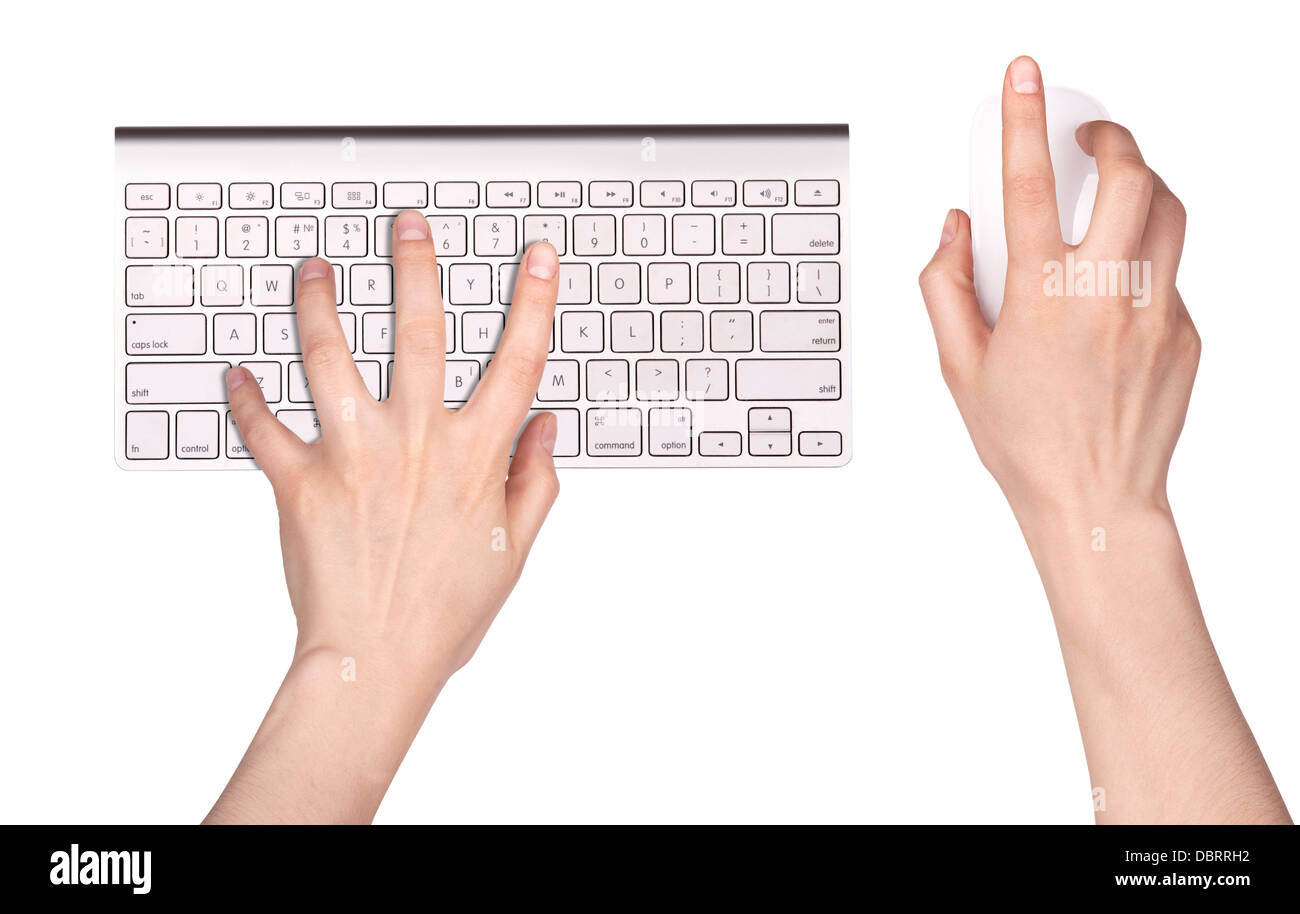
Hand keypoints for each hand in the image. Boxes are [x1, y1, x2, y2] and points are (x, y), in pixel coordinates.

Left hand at [207, 211, 560, 822]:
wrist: (374, 661)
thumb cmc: (444, 613)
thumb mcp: (512, 550)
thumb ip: (534, 482)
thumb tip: (547, 429)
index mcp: (474, 457)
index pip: (517, 361)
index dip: (533, 300)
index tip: (536, 256)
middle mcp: (415, 442)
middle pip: (418, 334)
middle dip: (415, 268)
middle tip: (408, 225)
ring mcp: (353, 455)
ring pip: (330, 357)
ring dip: (319, 305)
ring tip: (314, 269)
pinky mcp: (299, 481)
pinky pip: (262, 427)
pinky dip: (244, 399)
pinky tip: (238, 373)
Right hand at [918, 57, 1287, 823]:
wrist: (1096, 503)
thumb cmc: (1028, 447)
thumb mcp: (959, 369)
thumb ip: (945, 288)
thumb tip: (952, 232)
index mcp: (1041, 300)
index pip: (1029, 185)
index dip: (1021, 122)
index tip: (1024, 79)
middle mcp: (1106, 296)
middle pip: (1128, 178)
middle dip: (1110, 138)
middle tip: (1088, 134)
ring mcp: (1156, 312)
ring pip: (1168, 210)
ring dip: (1142, 181)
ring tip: (1114, 186)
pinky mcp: (1186, 332)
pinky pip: (1173, 268)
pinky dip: (1147, 251)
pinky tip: (1117, 280)